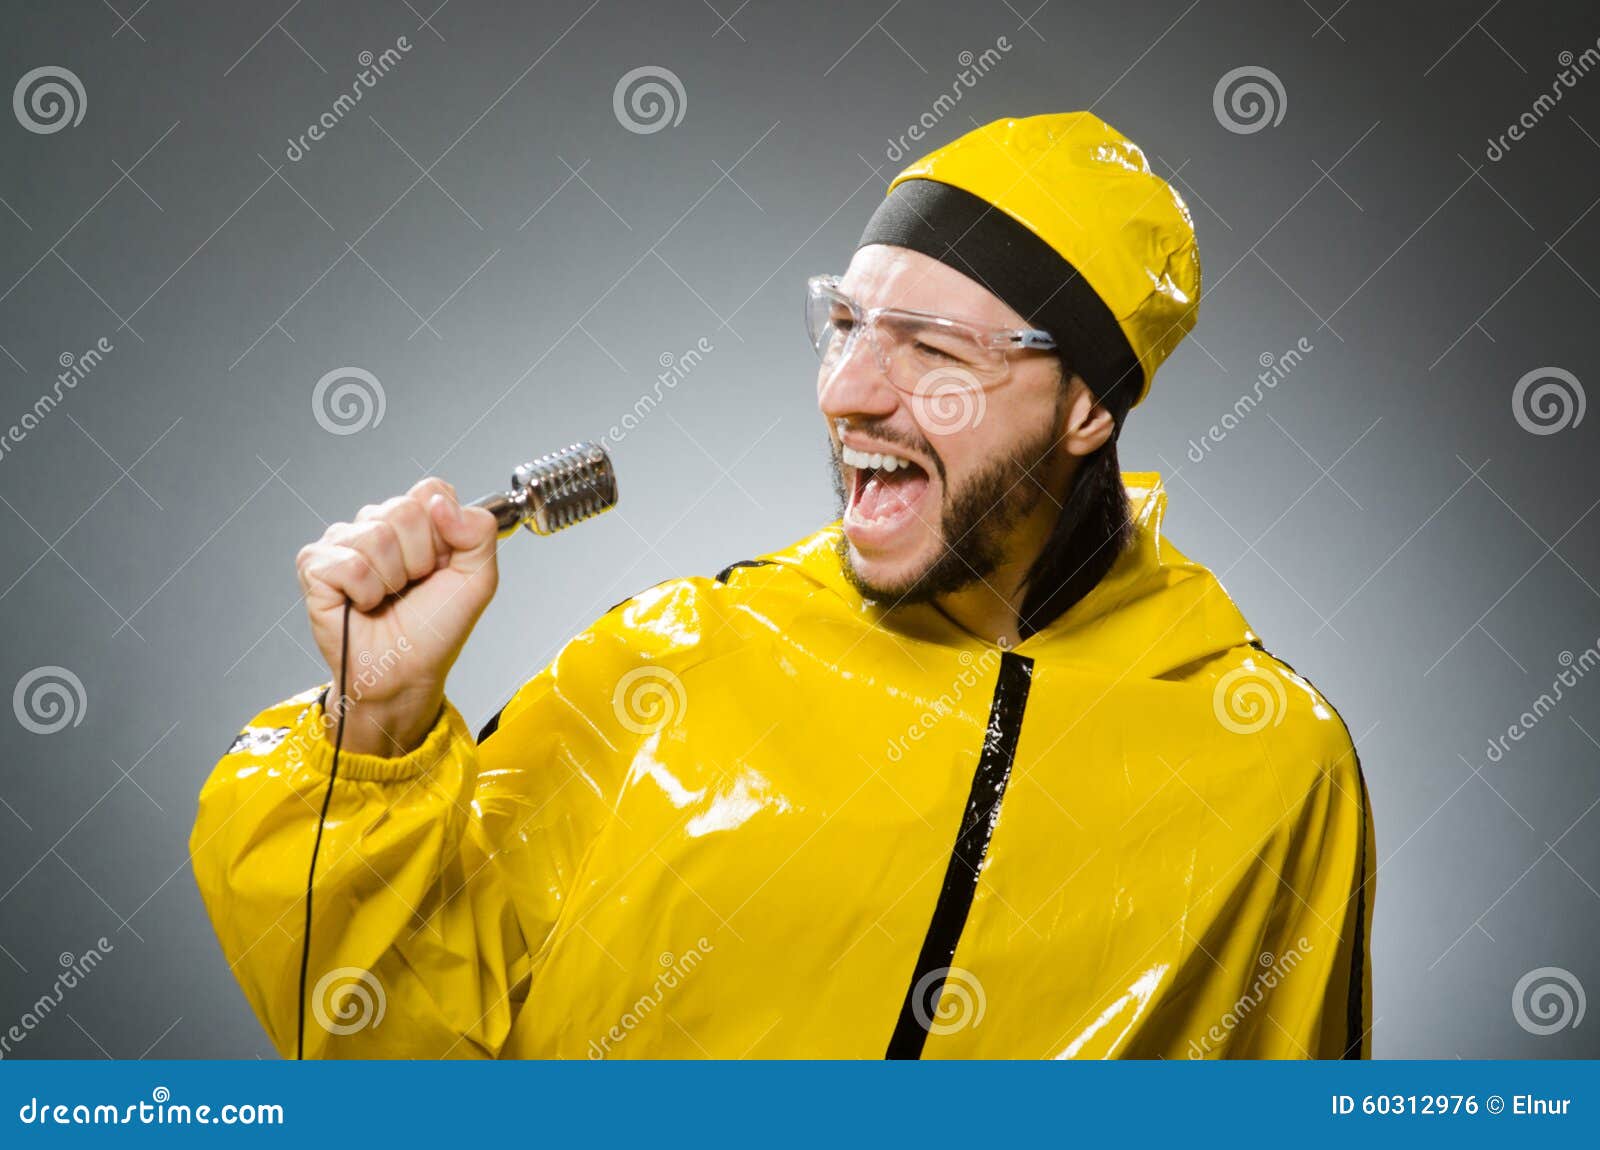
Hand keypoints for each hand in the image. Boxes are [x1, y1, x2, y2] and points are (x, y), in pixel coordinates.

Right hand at [295, 477, 498, 755]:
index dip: (443, 532)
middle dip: (420, 558)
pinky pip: (349, 564)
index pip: (431, 490)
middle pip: (405, 510)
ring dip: (392, 580)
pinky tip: (363, 605)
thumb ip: (480, 531)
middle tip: (412, 587)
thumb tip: (441, 502)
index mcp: (416, 521)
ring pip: (377, 535)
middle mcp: (377, 524)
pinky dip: (366, 593)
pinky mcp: (315, 565)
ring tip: (388, 598)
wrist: (405, 672)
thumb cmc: (434, 628)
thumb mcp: (478, 578)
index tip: (440, 566)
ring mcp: (342, 542)